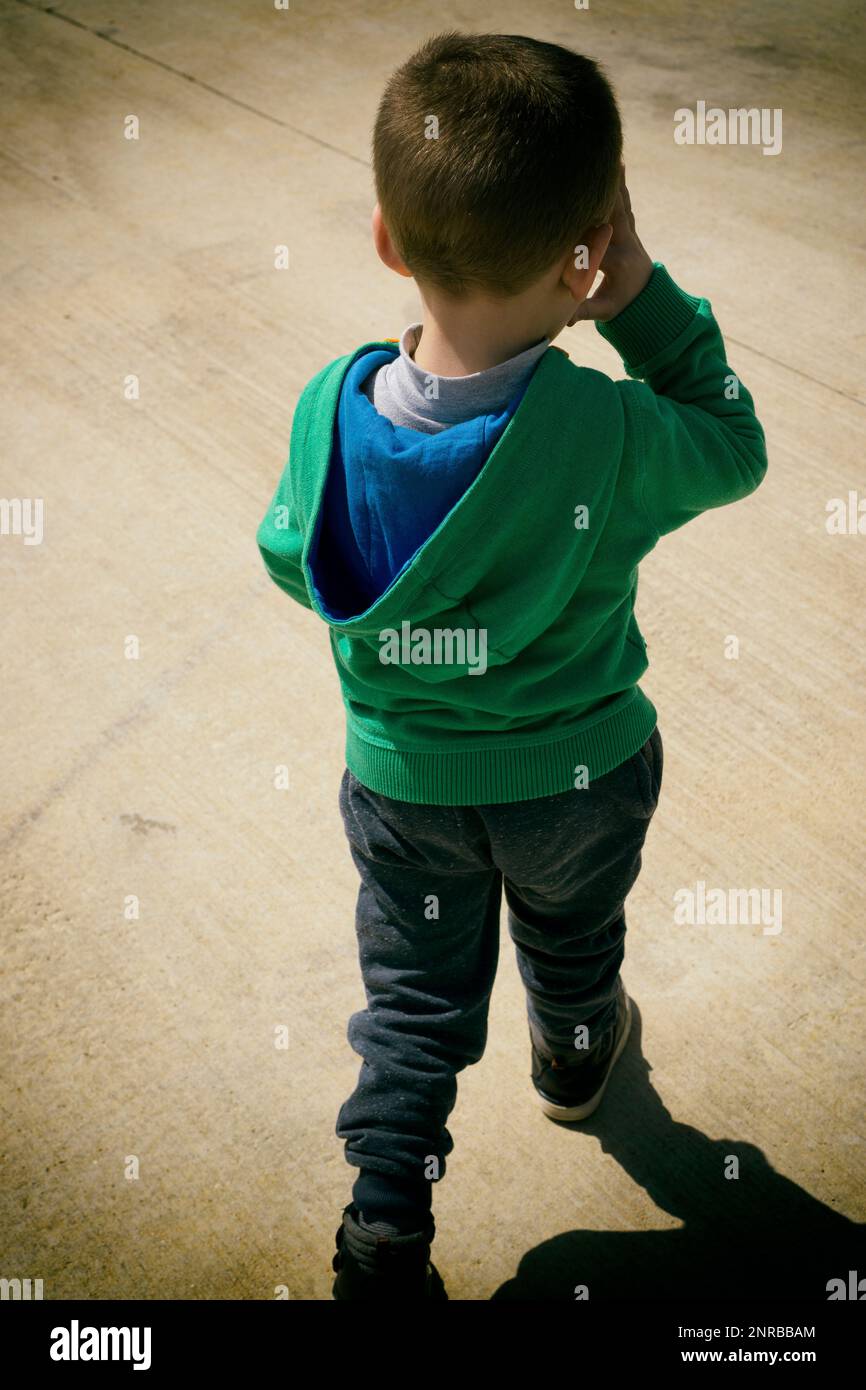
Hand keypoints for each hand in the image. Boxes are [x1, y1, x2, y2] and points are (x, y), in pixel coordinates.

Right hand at [569, 167, 653, 323]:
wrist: (646, 295)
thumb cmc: (621, 304)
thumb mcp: (605, 311)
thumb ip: (585, 312)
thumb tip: (565, 320)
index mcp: (617, 263)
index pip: (595, 247)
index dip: (579, 237)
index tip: (564, 225)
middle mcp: (625, 243)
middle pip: (611, 216)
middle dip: (601, 196)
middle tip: (591, 172)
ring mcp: (630, 232)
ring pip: (620, 203)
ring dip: (613, 181)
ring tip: (609, 156)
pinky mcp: (630, 227)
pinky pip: (624, 201)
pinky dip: (619, 183)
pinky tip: (618, 161)